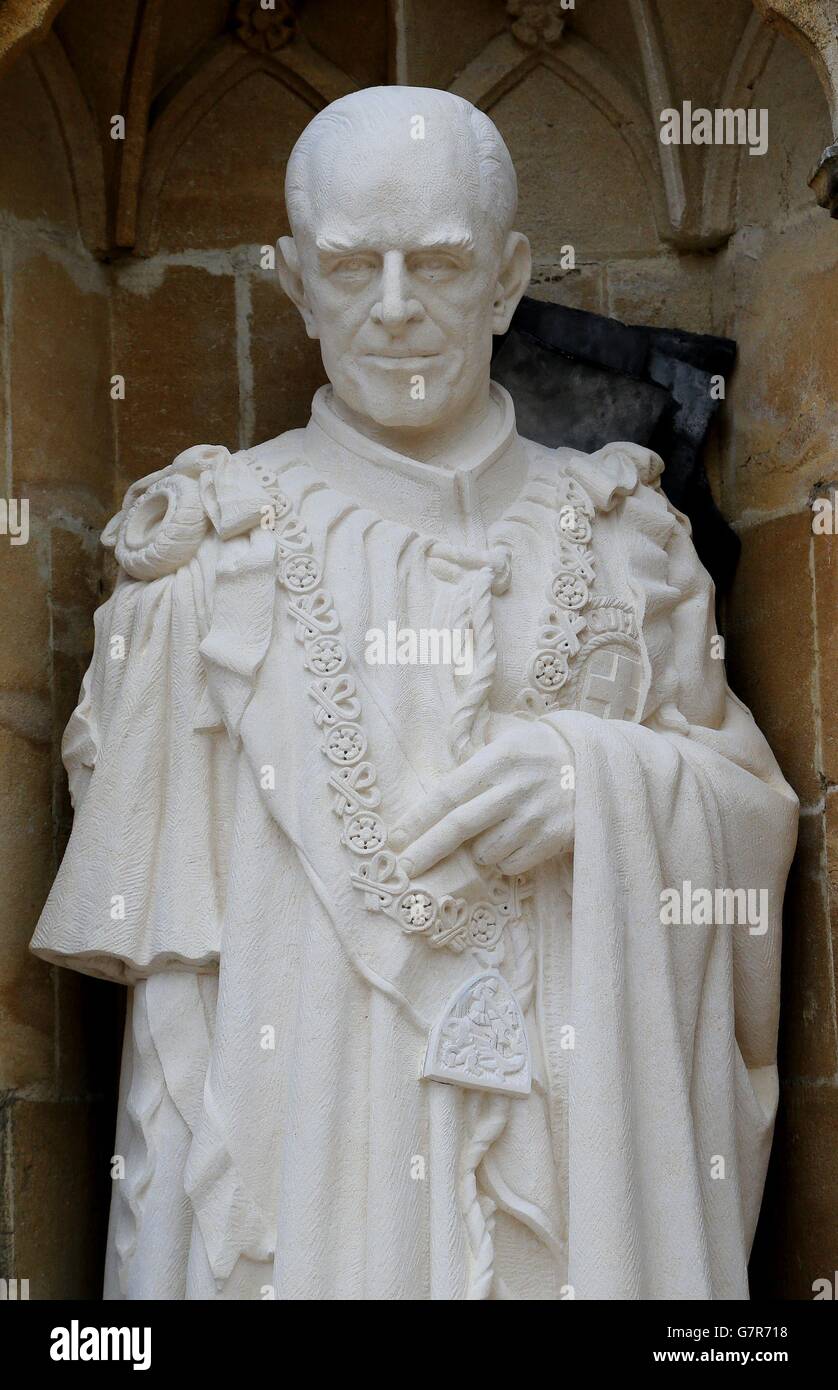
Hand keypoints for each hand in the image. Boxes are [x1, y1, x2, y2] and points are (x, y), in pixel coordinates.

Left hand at [389, 719, 573, 877]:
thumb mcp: (504, 744)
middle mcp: (513, 788)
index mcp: (496, 761)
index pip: (447, 794)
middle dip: (427, 851)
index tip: (396, 838)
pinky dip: (506, 860)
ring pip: (486, 852)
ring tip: (494, 831)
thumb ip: (471, 768)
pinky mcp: (554, 837)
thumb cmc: (538, 752)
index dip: (418, 819)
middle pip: (459, 826)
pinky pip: (512, 864)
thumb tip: (430, 804)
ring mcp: (535, 815)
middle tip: (404, 869)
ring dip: (478, 852)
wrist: (596, 762)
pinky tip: (517, 839)